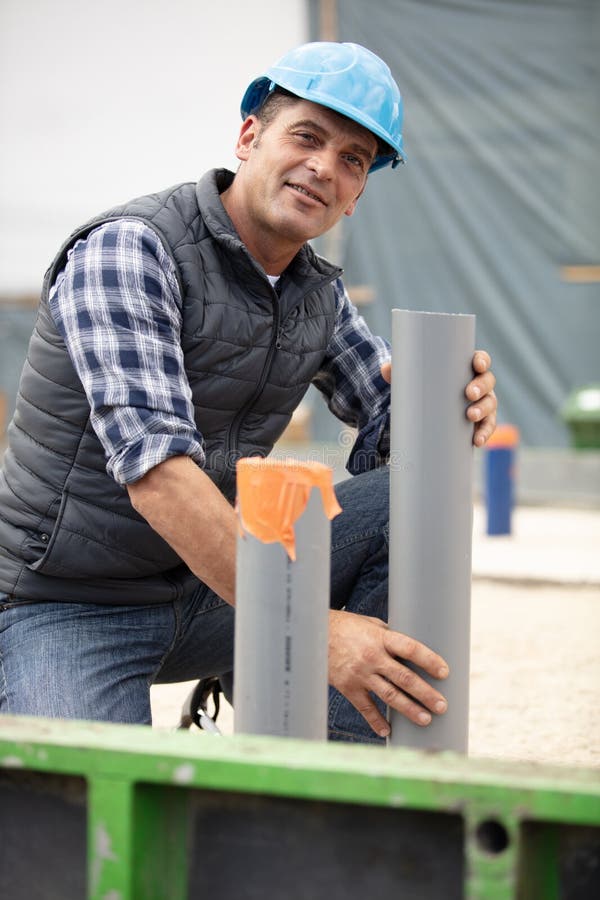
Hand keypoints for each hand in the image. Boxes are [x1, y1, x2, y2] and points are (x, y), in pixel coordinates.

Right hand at [328, 609, 448, 738]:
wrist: (314, 633)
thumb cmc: (347, 626)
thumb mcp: (370, 624)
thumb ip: (390, 636)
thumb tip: (412, 650)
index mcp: (380, 638)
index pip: (410, 649)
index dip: (429, 660)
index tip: (444, 672)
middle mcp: (372, 657)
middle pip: (404, 678)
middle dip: (425, 693)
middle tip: (442, 706)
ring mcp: (360, 674)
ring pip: (389, 695)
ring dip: (409, 709)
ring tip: (426, 719)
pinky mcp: (348, 687)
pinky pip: (365, 707)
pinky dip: (377, 721)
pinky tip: (388, 731)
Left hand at [380, 351, 496, 447]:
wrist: (426, 410)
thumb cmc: (424, 386)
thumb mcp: (412, 378)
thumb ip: (399, 372)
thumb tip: (385, 369)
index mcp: (466, 368)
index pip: (481, 360)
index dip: (482, 361)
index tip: (477, 365)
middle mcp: (478, 384)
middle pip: (488, 382)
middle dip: (482, 387)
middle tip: (469, 394)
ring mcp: (481, 403)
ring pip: (490, 404)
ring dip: (484, 410)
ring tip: (471, 416)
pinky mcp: (479, 422)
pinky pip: (486, 427)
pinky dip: (484, 433)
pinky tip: (477, 440)